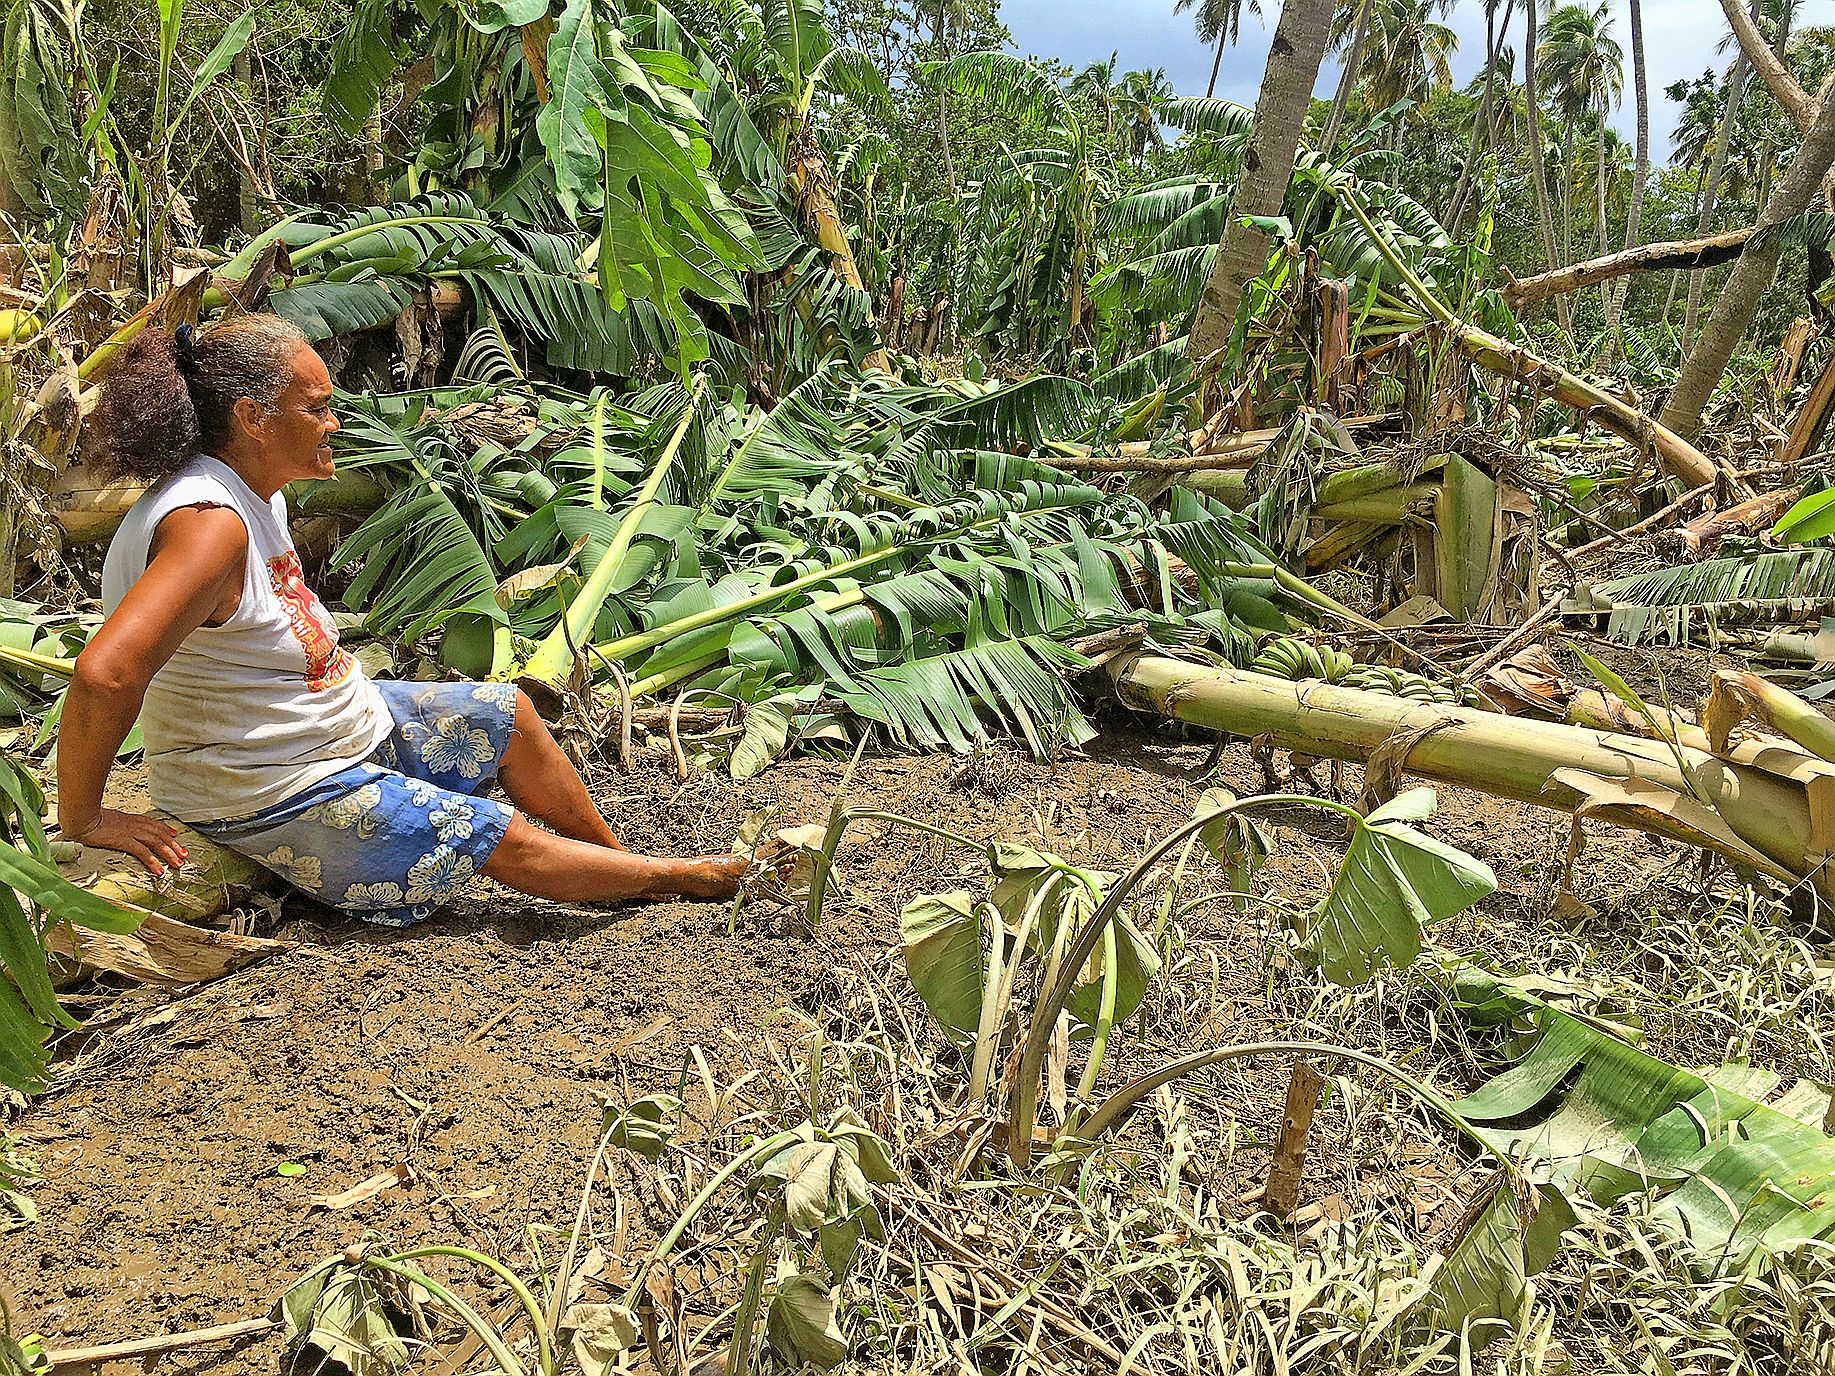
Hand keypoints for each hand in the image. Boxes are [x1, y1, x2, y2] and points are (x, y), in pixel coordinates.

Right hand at [61, 808, 188, 876]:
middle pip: (160, 835)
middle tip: (184, 854)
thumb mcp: (107, 818)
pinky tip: (160, 870)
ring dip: (169, 854)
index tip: (175, 835)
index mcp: (131, 819)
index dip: (166, 830)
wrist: (82, 816)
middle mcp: (135, 824)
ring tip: (178, 864)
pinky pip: (143, 852)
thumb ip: (115, 822)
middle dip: (174, 845)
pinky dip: (153, 861)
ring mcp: (131, 832)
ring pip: (156, 843)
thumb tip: (114, 826)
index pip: (153, 824)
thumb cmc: (89, 817)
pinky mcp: (124, 841)